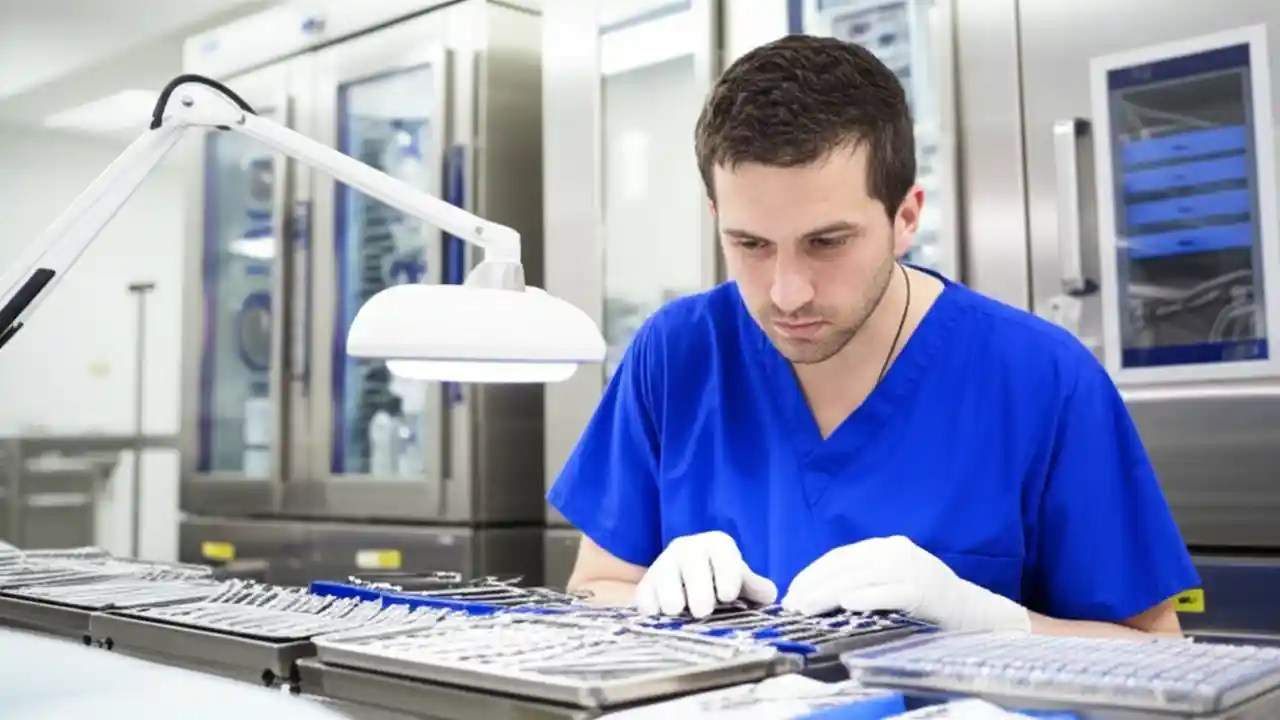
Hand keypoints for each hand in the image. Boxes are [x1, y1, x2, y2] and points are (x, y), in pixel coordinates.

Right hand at [635, 531, 776, 617]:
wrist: (688, 582)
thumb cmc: (722, 582)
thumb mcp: (742, 582)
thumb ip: (755, 588)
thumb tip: (769, 596)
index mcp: (716, 546)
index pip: (722, 554)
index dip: (726, 573)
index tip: (728, 595)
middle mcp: (687, 549)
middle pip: (692, 564)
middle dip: (698, 587)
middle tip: (703, 611)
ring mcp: (663, 566)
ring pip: (664, 576)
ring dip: (670, 595)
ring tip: (677, 612)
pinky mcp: (646, 585)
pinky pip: (645, 594)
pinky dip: (650, 606)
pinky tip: (658, 618)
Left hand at [780, 535, 1029, 632]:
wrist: (972, 610)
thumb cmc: (926, 600)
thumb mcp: (891, 580)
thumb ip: (862, 578)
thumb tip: (818, 592)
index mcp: (885, 547)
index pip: (840, 557)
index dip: (813, 573)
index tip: (792, 590)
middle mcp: (895, 551)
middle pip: (846, 566)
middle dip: (814, 585)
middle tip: (792, 603)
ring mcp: (910, 568)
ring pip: (860, 579)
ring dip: (830, 593)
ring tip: (807, 607)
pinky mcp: (922, 590)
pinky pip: (889, 593)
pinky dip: (867, 597)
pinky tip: (847, 604)